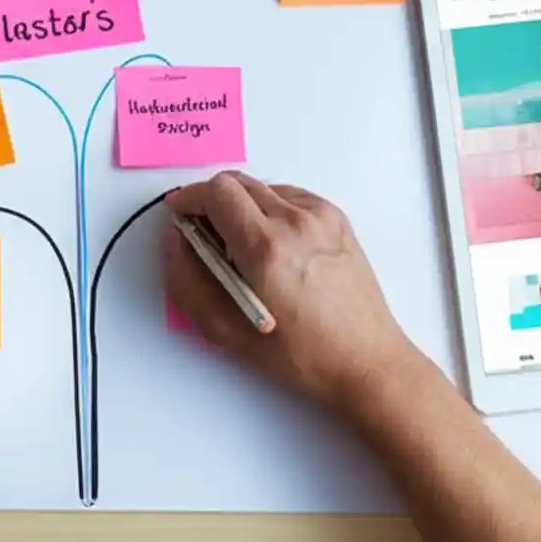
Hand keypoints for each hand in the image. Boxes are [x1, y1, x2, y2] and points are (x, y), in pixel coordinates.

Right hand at [164, 172, 418, 414]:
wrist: (364, 360)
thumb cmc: (300, 355)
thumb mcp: (226, 331)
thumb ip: (187, 280)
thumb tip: (176, 240)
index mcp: (266, 248)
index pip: (216, 192)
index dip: (189, 199)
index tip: (181, 214)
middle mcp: (295, 222)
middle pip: (236, 182)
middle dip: (211, 200)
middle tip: (205, 234)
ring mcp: (321, 216)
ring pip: (263, 187)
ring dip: (242, 206)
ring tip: (242, 247)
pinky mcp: (337, 219)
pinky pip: (289, 197)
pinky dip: (271, 210)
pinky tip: (273, 246)